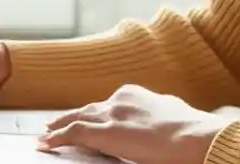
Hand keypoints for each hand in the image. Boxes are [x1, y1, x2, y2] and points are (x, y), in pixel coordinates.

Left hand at [38, 85, 229, 163]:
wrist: (194, 136)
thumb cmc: (193, 130)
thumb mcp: (173, 115)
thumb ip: (159, 115)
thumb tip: (162, 120)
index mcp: (136, 95)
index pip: (109, 103)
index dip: (96, 112)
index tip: (91, 116)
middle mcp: (120, 100)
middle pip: (89, 109)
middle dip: (73, 116)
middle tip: (56, 122)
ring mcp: (111, 115)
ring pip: (77, 119)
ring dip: (59, 127)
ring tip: (46, 133)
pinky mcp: (105, 133)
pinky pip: (73, 134)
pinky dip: (56, 138)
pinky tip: (45, 144)